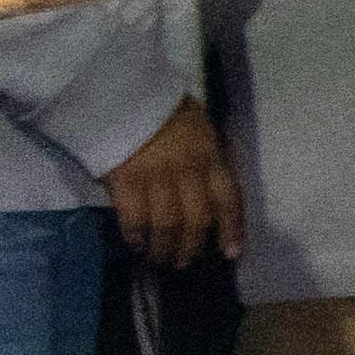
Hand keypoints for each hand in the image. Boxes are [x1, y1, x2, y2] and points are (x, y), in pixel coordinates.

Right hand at [103, 103, 242, 270]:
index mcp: (209, 155)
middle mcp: (187, 171)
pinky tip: (136, 245)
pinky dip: (136, 237)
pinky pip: (134, 219)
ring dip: (164, 249)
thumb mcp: (199, 125)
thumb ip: (207, 155)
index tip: (232, 253)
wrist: (122, 92)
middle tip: (183, 262)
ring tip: (159, 259)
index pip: (228, 198)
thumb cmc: (163, 107)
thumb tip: (210, 185)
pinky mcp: (125, 182)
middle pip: (197, 219)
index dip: (231, 228)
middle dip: (191, 247)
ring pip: (167, 225)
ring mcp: (156, 178)